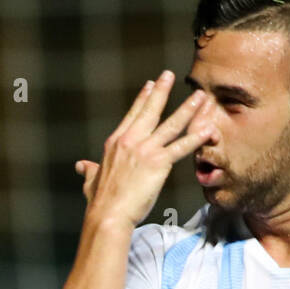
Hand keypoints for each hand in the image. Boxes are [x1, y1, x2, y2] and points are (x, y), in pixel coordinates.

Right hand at [75, 70, 216, 226]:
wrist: (108, 214)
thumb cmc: (100, 202)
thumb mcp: (91, 181)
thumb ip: (89, 170)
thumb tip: (81, 166)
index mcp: (115, 142)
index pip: (133, 115)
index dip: (143, 99)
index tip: (150, 85)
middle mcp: (130, 141)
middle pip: (150, 111)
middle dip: (161, 91)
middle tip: (169, 75)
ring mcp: (145, 150)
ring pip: (171, 124)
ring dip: (187, 108)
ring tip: (199, 96)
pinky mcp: (159, 163)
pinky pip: (182, 147)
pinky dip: (196, 137)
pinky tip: (208, 129)